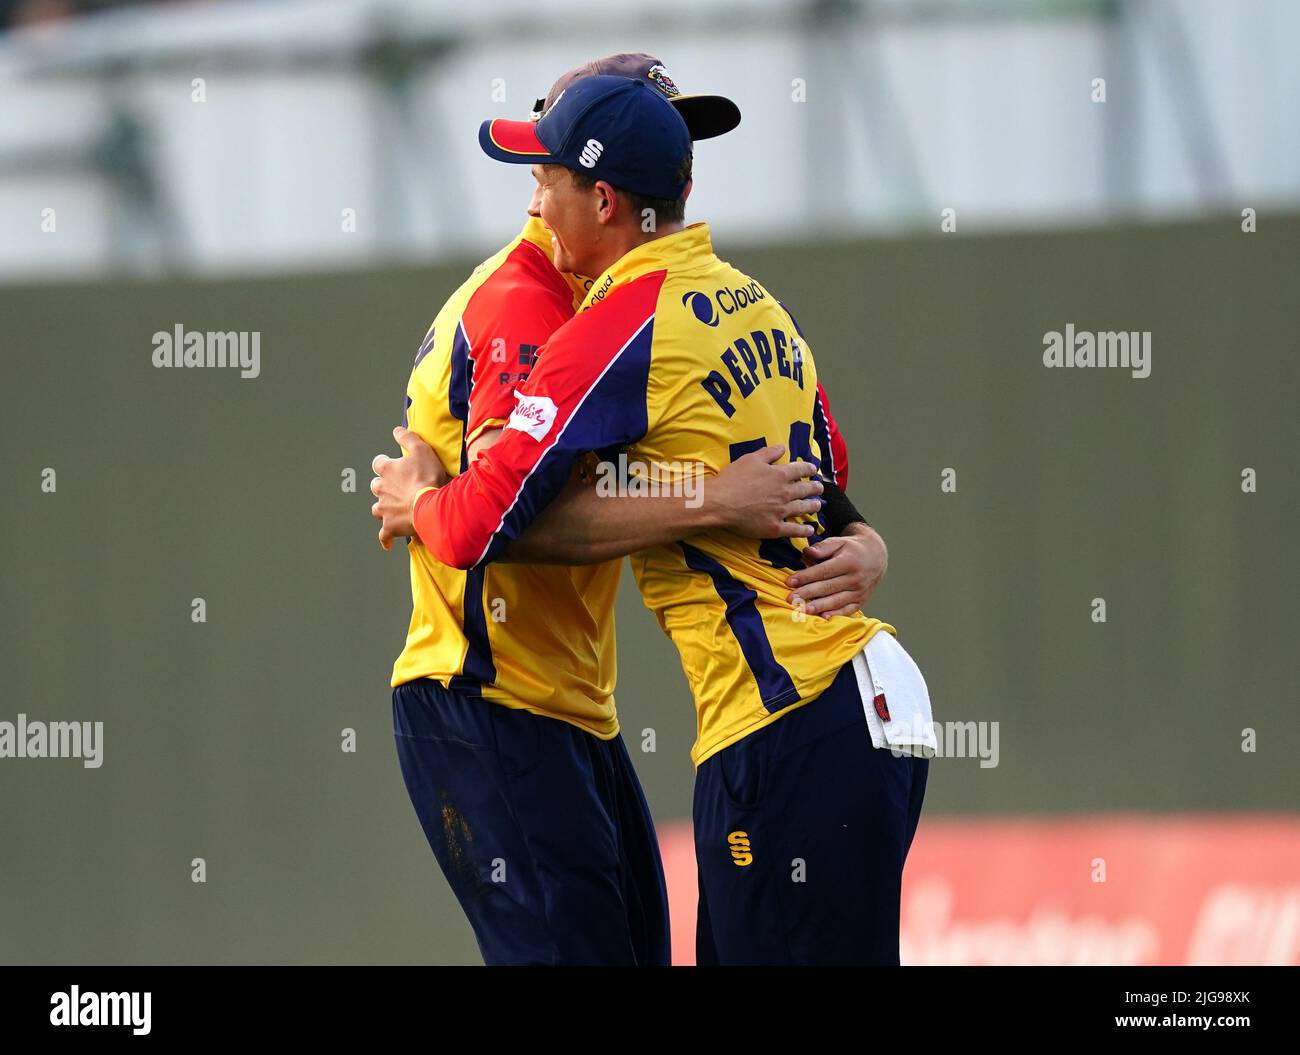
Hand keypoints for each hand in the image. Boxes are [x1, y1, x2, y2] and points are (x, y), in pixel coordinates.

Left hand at [370, 426, 448, 550]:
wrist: (431, 505)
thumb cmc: (428, 477)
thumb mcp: (421, 449)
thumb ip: (407, 437)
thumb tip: (396, 429)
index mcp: (386, 470)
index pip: (378, 463)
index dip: (386, 465)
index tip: (395, 467)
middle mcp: (381, 489)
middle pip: (376, 486)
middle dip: (384, 487)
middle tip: (399, 488)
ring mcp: (384, 509)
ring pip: (377, 508)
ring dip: (384, 508)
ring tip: (396, 509)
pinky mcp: (390, 527)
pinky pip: (384, 535)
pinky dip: (386, 538)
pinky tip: (388, 543)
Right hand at [705, 445, 822, 538]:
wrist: (720, 503)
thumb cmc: (733, 479)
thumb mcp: (750, 459)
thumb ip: (769, 453)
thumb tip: (783, 447)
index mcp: (780, 475)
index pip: (801, 469)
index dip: (809, 468)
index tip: (813, 469)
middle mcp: (785, 493)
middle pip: (806, 490)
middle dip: (815, 488)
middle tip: (820, 488)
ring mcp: (781, 511)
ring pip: (803, 508)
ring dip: (812, 506)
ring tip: (817, 505)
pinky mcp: (775, 528)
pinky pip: (794, 530)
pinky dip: (804, 530)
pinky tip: (810, 530)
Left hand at [786, 523, 886, 617]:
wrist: (876, 556)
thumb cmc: (852, 549)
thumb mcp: (839, 542)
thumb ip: (823, 547)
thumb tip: (807, 552)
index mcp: (849, 562)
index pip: (824, 571)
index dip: (806, 577)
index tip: (790, 582)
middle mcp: (856, 578)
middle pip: (828, 587)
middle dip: (807, 594)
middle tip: (791, 599)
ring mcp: (860, 591)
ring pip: (836, 600)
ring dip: (818, 606)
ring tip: (802, 609)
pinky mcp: (862, 601)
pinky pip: (848, 610)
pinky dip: (836, 614)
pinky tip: (822, 617)